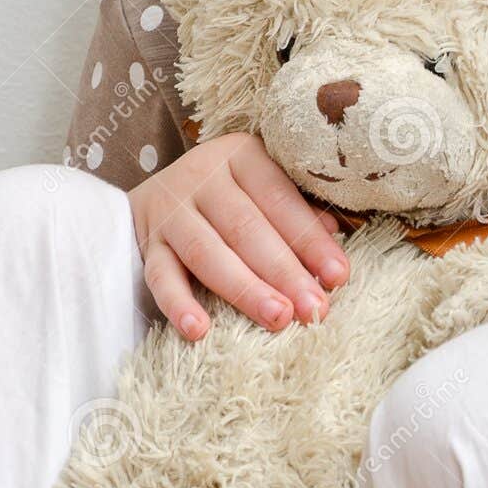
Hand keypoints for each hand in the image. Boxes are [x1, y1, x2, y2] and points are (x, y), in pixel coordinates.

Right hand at [127, 131, 349, 341]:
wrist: (159, 192)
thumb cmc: (232, 194)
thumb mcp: (263, 186)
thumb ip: (297, 209)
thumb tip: (335, 232)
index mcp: (241, 156)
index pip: (279, 199)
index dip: (310, 239)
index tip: (338, 276)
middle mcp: (202, 178)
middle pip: (246, 229)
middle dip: (284, 272)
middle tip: (313, 308)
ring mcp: (171, 211)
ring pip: (207, 254)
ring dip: (244, 290)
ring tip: (278, 319)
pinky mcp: (148, 244)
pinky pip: (160, 277)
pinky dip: (178, 305)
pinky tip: (199, 331)